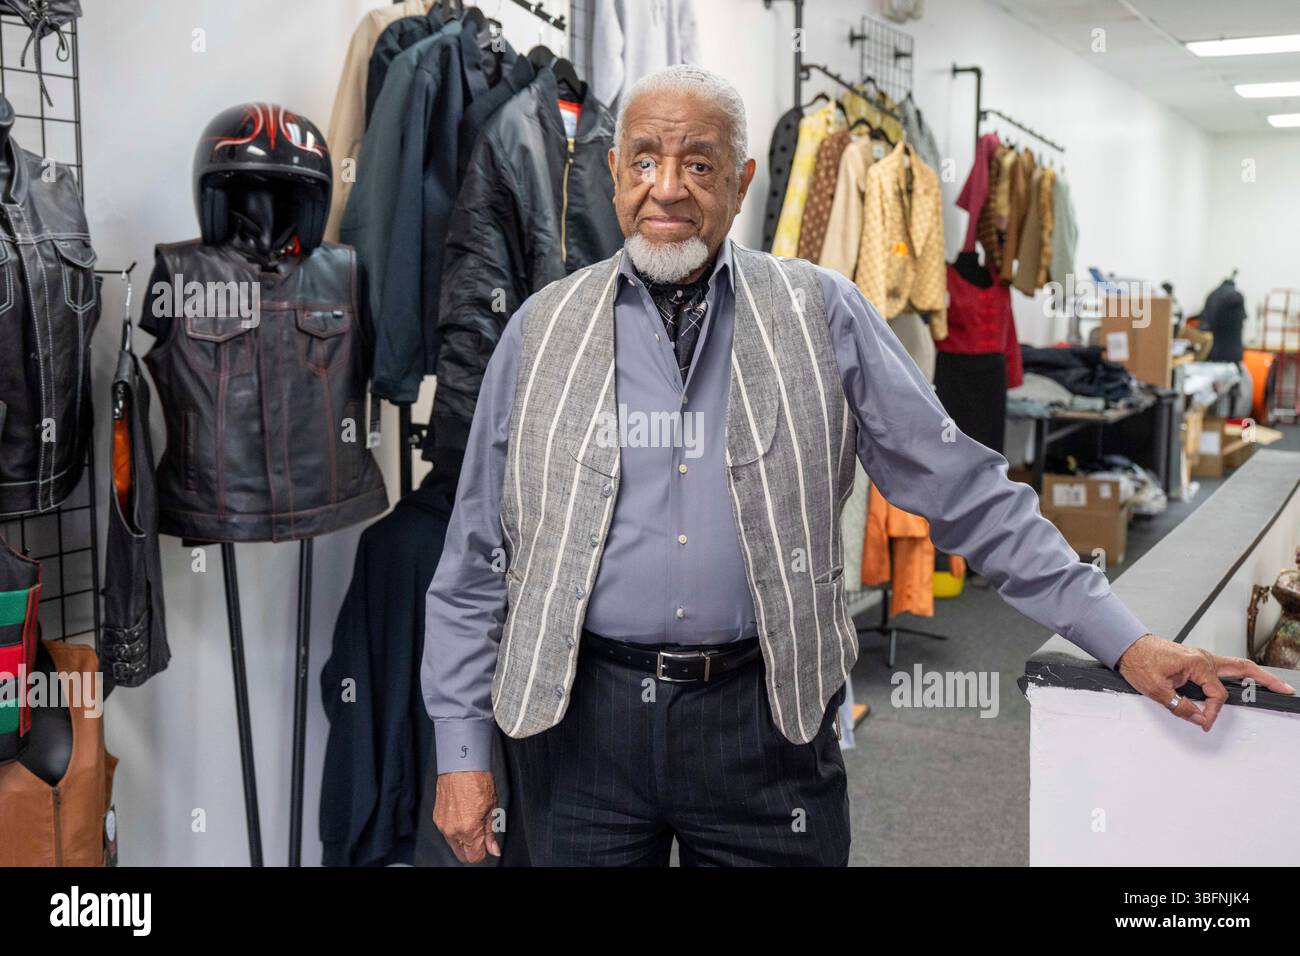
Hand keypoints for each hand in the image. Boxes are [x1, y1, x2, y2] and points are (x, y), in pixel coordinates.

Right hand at [433, 770, 499, 862]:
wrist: (460, 765)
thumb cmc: (477, 781)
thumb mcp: (492, 808)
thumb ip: (490, 833)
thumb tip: (494, 849)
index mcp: (468, 830)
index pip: (474, 857)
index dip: (483, 851)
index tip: (487, 843)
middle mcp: (452, 830)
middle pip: (462, 855)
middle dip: (473, 849)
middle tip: (481, 834)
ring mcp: (442, 825)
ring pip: (454, 844)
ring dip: (463, 839)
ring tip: (472, 820)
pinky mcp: (436, 818)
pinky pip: (447, 832)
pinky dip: (455, 829)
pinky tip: (463, 815)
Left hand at [1116, 634, 1295, 731]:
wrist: (1126, 646)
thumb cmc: (1138, 662)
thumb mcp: (1155, 689)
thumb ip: (1180, 706)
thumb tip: (1199, 717)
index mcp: (1196, 663)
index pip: (1217, 694)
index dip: (1212, 712)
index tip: (1204, 723)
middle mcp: (1203, 657)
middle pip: (1242, 668)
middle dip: (1265, 679)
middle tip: (1283, 689)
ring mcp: (1200, 656)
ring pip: (1234, 665)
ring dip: (1253, 675)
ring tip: (1270, 684)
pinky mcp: (1195, 659)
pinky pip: (1221, 667)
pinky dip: (1235, 674)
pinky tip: (1241, 681)